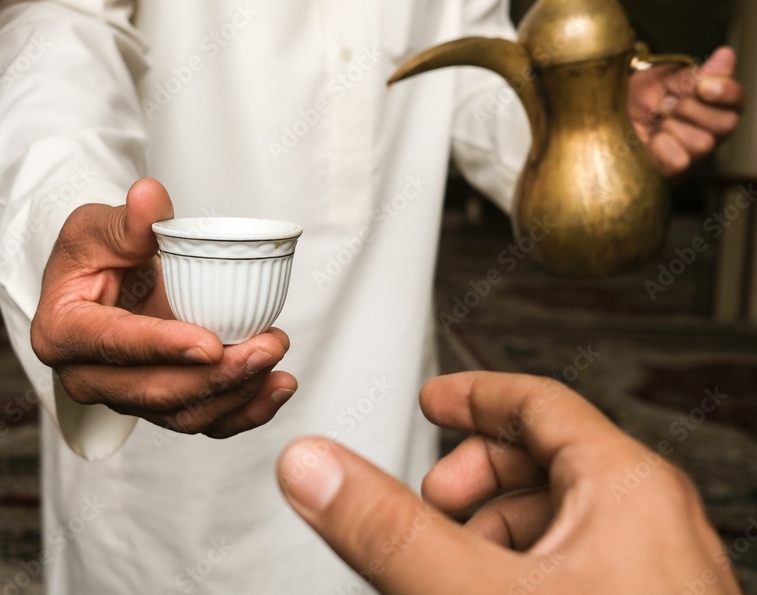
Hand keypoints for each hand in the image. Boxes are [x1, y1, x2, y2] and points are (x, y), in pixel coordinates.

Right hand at [30, 178, 297, 437]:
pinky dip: (245, 410)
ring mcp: (125, 397)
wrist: (105, 279)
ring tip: (278, 359)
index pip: (114, 345)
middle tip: (265, 347)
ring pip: (184, 414)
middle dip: (215, 376)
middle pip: (154, 391)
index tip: (210, 344)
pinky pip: (203, 421)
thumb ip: (127, 220)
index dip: (163, 347)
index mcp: (62, 333)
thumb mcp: (96, 226)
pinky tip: (278, 387)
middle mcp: (88, 378)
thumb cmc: (95, 251)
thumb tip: (150, 196)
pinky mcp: (161, 405)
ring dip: (238, 394)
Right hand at [277, 372, 738, 593]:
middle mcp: (651, 522)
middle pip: (546, 458)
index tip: (432, 403)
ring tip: (453, 562)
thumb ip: (392, 531)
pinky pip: (578, 565)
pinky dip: (523, 569)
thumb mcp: (482, 591)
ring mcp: (656, 573)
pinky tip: (489, 594)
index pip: (539, 402)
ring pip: (561, 518)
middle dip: (472, 475)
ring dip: (493, 528)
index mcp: (626, 487)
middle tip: (430, 497)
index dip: (472, 397)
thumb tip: (317, 471)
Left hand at [630, 46, 745, 176]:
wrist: (600, 116)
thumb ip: (695, 73)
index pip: (737, 100)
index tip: (703, 85)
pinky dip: (659, 147)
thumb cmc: (632, 97)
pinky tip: (647, 140)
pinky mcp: (669, 174)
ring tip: (653, 122)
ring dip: (672, 127)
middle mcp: (707, 132)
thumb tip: (725, 56)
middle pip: (725, 124)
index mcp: (711, 106)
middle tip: (665, 104)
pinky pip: (679, 162)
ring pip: (703, 144)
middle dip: (691, 109)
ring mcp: (691, 157)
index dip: (727, 92)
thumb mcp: (662, 78)